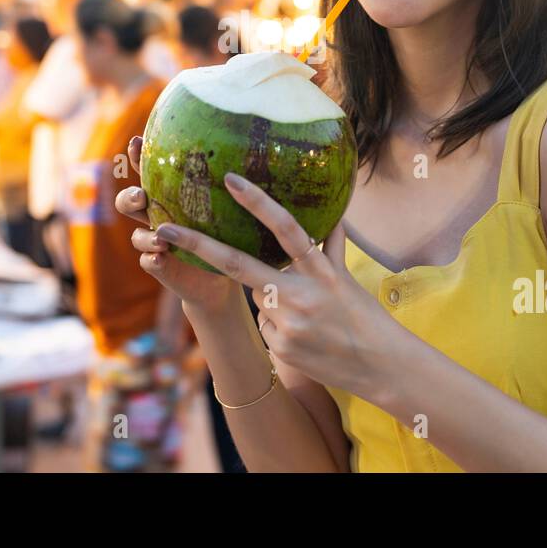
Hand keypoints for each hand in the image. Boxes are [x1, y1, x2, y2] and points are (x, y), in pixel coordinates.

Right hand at [115, 136, 240, 312]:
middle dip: (128, 197)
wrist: (223, 275)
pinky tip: (160, 256)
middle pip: (128, 202)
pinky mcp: (160, 265)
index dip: (137, 156)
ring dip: (145, 235)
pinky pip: (148, 261)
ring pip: (136, 235)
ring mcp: (156, 242)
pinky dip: (151, 258)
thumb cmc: (228, 233)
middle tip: (140, 196)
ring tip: (160, 239)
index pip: (147, 171)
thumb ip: (231, 185)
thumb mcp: (231, 206)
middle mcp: (158, 217)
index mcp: (170, 195)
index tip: (136, 142)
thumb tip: (242, 161)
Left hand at [149, 170, 396, 399]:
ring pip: (257, 299)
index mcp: (319, 270)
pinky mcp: (279, 347)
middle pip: (237, 264)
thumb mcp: (348, 279)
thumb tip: (336, 213)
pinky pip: (264, 326)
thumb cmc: (366, 318)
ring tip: (308, 319)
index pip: (285, 228)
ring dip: (271, 300)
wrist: (382, 368)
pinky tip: (305, 338)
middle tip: (164, 227)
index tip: (230, 179)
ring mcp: (286, 323)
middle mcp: (299, 294)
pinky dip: (277, 325)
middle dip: (196, 243)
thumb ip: (332, 248)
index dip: (257, 202)